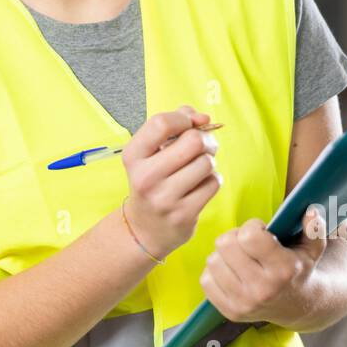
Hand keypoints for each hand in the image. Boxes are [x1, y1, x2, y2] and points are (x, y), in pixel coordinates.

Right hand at [122, 106, 221, 259]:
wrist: (145, 228)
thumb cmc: (154, 179)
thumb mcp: (152, 150)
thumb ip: (176, 123)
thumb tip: (203, 118)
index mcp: (133, 155)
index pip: (161, 123)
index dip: (183, 119)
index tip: (188, 125)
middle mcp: (145, 177)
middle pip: (193, 141)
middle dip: (205, 140)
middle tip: (203, 147)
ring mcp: (164, 198)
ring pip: (206, 163)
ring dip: (208, 162)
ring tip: (198, 168)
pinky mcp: (183, 215)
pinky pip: (213, 183)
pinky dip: (212, 180)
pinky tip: (200, 186)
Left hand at [199, 206, 328, 326]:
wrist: (299, 306)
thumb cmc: (300, 269)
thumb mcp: (312, 248)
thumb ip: (313, 228)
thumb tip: (310, 211)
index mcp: (282, 270)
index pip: (249, 236)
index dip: (252, 226)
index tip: (260, 231)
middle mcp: (262, 289)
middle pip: (225, 244)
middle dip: (235, 237)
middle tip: (247, 243)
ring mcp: (244, 303)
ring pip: (213, 260)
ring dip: (223, 255)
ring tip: (240, 258)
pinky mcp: (230, 312)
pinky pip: (205, 280)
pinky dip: (215, 272)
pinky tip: (232, 272)